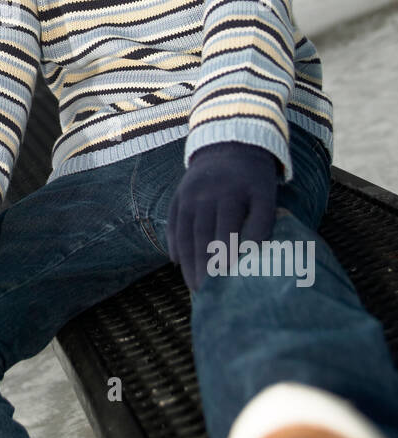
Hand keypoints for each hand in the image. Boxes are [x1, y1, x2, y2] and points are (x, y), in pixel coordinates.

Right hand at [166, 142, 278, 294]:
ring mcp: (189, 194)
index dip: (225, 258)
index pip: (227, 232)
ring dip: (188, 262)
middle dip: (203, 268)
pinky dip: (173, 243)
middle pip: (202, 237)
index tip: (226, 282)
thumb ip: (260, 224)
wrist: (230, 144)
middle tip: (206, 294)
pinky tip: (177, 262)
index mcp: (233, 194)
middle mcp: (207, 194)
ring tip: (193, 287)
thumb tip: (249, 257)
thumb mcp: (265, 196)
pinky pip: (172, 223)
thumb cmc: (253, 180)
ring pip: (185, 233)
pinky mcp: (178, 195)